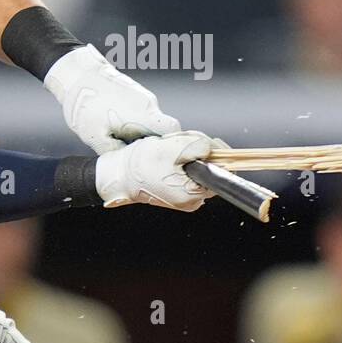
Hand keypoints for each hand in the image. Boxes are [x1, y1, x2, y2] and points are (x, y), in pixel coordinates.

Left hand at [44, 45, 179, 153]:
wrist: (77, 74)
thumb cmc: (85, 104)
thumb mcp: (96, 137)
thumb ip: (115, 153)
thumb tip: (126, 163)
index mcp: (143, 115)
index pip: (173, 131)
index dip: (170, 145)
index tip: (159, 155)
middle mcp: (149, 104)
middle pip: (162, 130)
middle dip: (151, 144)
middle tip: (133, 154)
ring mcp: (143, 97)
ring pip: (150, 122)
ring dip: (140, 133)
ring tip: (118, 137)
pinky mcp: (136, 93)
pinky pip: (143, 113)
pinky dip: (134, 123)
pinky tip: (115, 125)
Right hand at [95, 130, 226, 210]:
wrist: (118, 176)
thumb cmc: (140, 166)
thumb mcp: (173, 148)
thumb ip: (199, 146)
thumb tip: (215, 148)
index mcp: (193, 194)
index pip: (222, 173)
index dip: (219, 154)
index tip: (209, 143)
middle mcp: (192, 201)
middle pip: (210, 168)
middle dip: (199, 150)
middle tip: (180, 142)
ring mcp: (184, 197)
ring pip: (198, 168)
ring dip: (188, 152)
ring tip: (170, 147)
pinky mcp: (176, 191)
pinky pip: (187, 172)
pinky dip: (181, 160)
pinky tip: (167, 155)